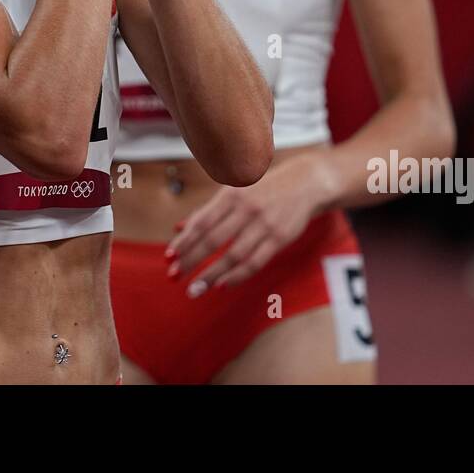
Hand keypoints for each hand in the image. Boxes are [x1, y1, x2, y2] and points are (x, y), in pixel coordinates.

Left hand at [165, 152, 333, 295]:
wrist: (303, 183)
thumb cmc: (262, 190)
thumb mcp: (234, 193)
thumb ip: (207, 212)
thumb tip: (178, 228)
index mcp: (231, 195)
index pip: (203, 221)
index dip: (185, 240)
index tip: (169, 256)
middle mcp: (246, 209)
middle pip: (214, 239)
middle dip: (192, 259)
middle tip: (174, 275)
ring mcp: (264, 224)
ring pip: (233, 255)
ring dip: (212, 274)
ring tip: (196, 288)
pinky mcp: (279, 238)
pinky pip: (255, 262)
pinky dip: (237, 276)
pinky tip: (222, 285)